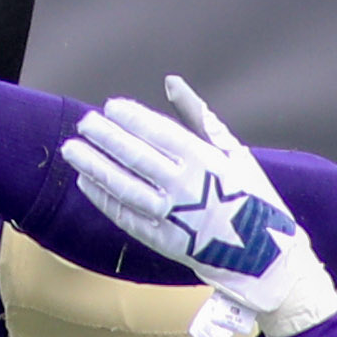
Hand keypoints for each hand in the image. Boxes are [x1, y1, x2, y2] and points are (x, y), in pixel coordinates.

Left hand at [63, 78, 336, 336]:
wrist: (263, 254)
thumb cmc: (249, 194)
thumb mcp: (232, 149)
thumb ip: (197, 114)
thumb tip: (171, 82)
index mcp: (206, 160)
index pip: (159, 132)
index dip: (131, 118)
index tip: (110, 106)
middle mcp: (186, 187)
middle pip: (136, 157)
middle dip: (106, 137)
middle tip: (84, 122)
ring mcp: (172, 216)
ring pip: (124, 187)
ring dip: (95, 167)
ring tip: (72, 150)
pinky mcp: (162, 241)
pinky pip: (125, 217)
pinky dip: (103, 198)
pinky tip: (85, 182)